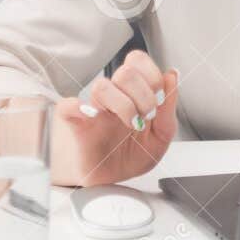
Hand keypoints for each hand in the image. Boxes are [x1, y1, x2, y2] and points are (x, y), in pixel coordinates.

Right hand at [51, 50, 178, 186]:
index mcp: (132, 92)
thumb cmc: (133, 154)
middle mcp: (113, 96)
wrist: (113, 179)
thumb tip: (172, 75)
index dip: (152, 75)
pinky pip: (67, 107)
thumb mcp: (161, 135)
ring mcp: (93, 109)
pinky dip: (76, 107)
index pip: (137, 61)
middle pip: (125, 73)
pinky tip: (92, 117)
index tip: (160, 98)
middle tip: (148, 115)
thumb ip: (168, 108)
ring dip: (123, 105)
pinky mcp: (76, 125)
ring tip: (132, 123)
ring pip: (102, 87)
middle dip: (144, 94)